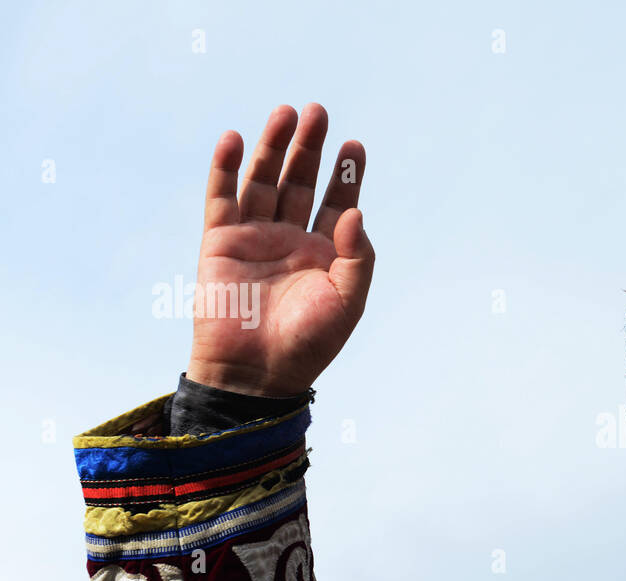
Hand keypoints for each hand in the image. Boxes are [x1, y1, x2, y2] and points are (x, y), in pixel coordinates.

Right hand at [186, 103, 374, 395]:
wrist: (257, 375)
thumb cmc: (308, 344)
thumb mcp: (348, 301)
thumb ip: (358, 257)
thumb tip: (356, 212)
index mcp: (324, 253)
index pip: (337, 203)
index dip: (346, 175)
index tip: (355, 147)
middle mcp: (290, 239)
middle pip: (300, 182)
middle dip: (309, 148)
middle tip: (319, 112)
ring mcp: (254, 238)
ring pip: (263, 181)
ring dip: (272, 147)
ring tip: (285, 114)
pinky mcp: (219, 242)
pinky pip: (222, 198)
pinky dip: (225, 169)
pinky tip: (233, 138)